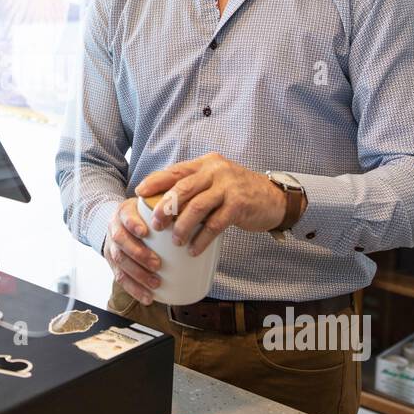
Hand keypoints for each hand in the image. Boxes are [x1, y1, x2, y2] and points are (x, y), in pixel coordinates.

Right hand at [103, 197, 163, 306]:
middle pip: (121, 241)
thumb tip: (197, 215)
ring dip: (137, 275)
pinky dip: (134, 289)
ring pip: (119, 261)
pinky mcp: (113, 264)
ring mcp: (112, 246)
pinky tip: (147, 297)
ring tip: (155, 283)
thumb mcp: (151, 207)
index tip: (145, 232)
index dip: (133, 224)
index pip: (125, 216)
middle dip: (139, 254)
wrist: (121, 223)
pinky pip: (120, 278)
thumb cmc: (144, 216)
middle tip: (157, 264)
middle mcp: (115, 228)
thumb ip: (168, 208)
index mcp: (125, 212)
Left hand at [135, 153, 286, 254]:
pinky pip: (214, 224)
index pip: (175, 171)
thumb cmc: (238, 192)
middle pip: (182, 188)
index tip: (139, 193)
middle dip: (165, 208)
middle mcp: (216, 171)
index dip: (155, 182)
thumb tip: (163, 203)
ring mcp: (228, 187)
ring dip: (182, 227)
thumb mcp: (216, 181)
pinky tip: (194, 249)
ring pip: (196, 207)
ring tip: (175, 241)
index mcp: (206, 164)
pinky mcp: (239, 205)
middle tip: (156, 225)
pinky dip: (202, 239)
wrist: (274, 199)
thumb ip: (195, 186)